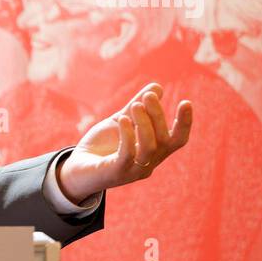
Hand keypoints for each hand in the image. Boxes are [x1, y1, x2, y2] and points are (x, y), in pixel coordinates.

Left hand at [57, 82, 191, 203]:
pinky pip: (127, 155)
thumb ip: (137, 106)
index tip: (186, 102)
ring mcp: (133, 171)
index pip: (177, 140)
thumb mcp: (120, 121)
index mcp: (154, 152)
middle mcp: (148, 164)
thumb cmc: (101, 146)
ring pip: (149, 148)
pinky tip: (123, 119)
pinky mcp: (116, 173)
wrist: (75, 169)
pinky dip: (128, 135)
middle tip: (148, 95)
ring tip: (136, 105)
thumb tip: (156, 87)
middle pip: (163, 140)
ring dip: (145, 123)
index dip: (184, 123)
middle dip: (158, 115)